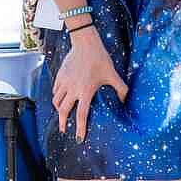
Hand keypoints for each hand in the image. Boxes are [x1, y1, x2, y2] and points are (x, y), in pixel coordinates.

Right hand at [52, 26, 128, 141]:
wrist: (85, 42)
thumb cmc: (100, 58)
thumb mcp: (112, 73)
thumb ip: (120, 87)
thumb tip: (126, 99)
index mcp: (85, 91)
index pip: (81, 115)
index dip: (80, 128)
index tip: (79, 138)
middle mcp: (72, 89)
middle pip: (63, 111)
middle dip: (63, 123)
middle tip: (64, 130)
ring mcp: (64, 82)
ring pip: (56, 101)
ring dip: (59, 110)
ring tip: (62, 114)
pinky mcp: (60, 75)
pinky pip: (55, 90)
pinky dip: (56, 96)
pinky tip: (60, 97)